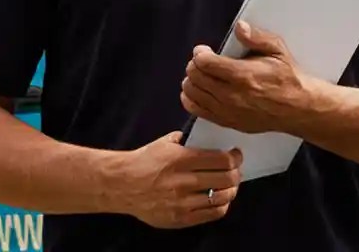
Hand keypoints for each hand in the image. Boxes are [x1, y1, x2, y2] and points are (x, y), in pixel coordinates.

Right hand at [111, 130, 242, 228]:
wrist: (122, 185)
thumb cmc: (145, 161)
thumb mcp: (165, 143)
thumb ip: (188, 141)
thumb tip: (210, 139)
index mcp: (181, 159)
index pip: (222, 160)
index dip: (235, 158)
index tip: (236, 155)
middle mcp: (183, 181)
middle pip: (226, 179)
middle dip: (236, 174)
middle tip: (235, 170)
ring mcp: (182, 202)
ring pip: (222, 198)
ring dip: (231, 190)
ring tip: (229, 185)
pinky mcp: (179, 218)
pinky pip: (211, 214)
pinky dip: (221, 206)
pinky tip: (219, 199)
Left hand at [181, 21, 315, 134]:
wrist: (297, 107)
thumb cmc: (288, 78)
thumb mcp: (278, 50)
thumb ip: (257, 37)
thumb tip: (239, 27)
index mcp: (243, 75)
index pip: (206, 63)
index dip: (200, 53)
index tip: (203, 50)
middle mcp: (232, 94)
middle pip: (196, 77)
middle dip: (194, 65)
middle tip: (202, 60)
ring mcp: (228, 110)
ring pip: (194, 94)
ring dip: (191, 81)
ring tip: (200, 74)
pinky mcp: (227, 121)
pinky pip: (197, 111)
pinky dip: (190, 100)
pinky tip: (195, 92)